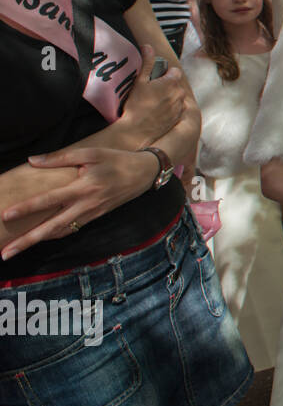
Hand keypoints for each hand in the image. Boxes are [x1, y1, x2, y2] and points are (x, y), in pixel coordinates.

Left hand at [1, 148, 158, 258]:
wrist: (145, 173)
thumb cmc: (116, 160)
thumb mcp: (90, 153)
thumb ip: (60, 157)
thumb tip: (33, 160)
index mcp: (83, 188)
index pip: (49, 200)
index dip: (27, 208)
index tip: (6, 214)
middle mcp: (86, 205)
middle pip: (52, 227)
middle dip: (28, 241)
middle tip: (6, 253)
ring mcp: (91, 214)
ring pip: (60, 232)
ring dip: (37, 242)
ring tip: (16, 250)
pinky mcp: (96, 216)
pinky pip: (71, 229)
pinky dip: (54, 235)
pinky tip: (41, 238)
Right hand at [116, 43, 185, 145]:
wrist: (138, 130)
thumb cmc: (137, 105)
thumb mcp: (140, 81)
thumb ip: (146, 62)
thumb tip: (148, 46)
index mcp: (172, 83)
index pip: (174, 71)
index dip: (164, 73)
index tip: (155, 78)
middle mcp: (180, 94)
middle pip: (176, 84)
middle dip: (166, 84)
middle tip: (151, 90)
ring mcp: (180, 106)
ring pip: (176, 96)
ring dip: (169, 96)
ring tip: (153, 101)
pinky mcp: (179, 117)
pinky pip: (176, 108)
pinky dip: (170, 107)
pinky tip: (158, 110)